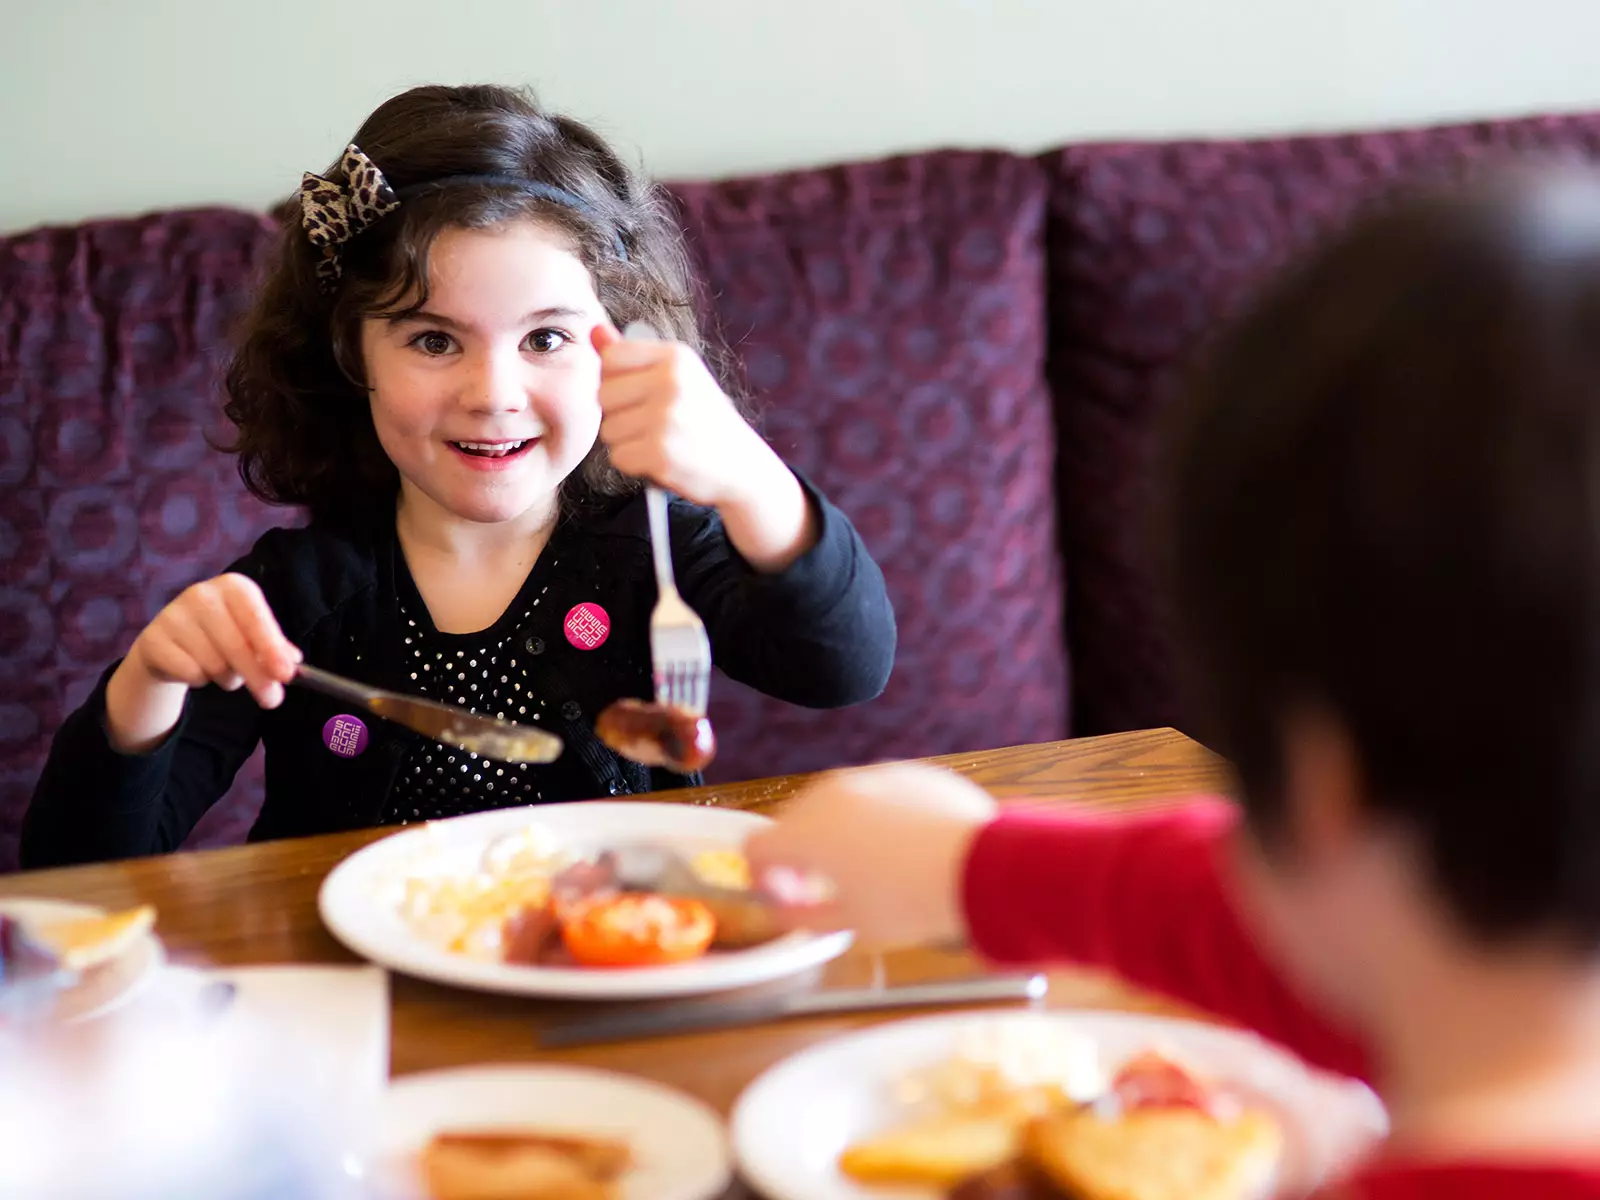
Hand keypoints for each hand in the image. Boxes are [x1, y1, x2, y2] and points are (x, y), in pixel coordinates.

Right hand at [105, 573, 301, 751]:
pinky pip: (190, 674)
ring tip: (221, 667)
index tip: (286, 675)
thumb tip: (292, 661)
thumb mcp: (253, 635)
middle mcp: (202, 594)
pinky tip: (194, 666)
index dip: (272, 648)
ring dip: (226, 676)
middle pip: (237, 646)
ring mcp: (172, 615)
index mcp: (234, 587)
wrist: (169, 642)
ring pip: (215, 665)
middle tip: (272, 700)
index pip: (257, 619)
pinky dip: (200, 679)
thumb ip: (275, 648)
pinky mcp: (152, 639)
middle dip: (257, 677)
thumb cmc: (222, 635)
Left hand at [593, 324, 816, 569]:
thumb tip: (592, 330)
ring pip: (609, 429)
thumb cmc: (703, 419)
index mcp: (676, 357)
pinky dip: (634, 464)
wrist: (742, 466)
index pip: (611, 358)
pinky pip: (618, 457)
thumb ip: (632, 355)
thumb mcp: (675, 378)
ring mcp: (667, 419)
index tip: (641, 394)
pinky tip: (661, 460)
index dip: (617, 380)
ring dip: (627, 442)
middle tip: (653, 423)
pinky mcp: (661, 454)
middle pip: (603, 395)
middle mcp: (672, 383)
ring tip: (660, 441)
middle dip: (620, 414)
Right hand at [743, 763, 998, 948]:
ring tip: (871, 869)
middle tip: (824, 888)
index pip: (755, 847)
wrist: (981, 869)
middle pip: (794, 821)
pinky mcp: (908, 773)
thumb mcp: (850, 924)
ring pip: (836, 804)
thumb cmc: (913, 900)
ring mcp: (872, 777)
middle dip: (800, 855)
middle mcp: (831, 794)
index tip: (785, 897)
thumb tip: (784, 913)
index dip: (763, 877)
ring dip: (838, 833)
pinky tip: (905, 848)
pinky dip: (878, 818)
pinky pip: (878, 795)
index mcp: (806, 831)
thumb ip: (803, 917)